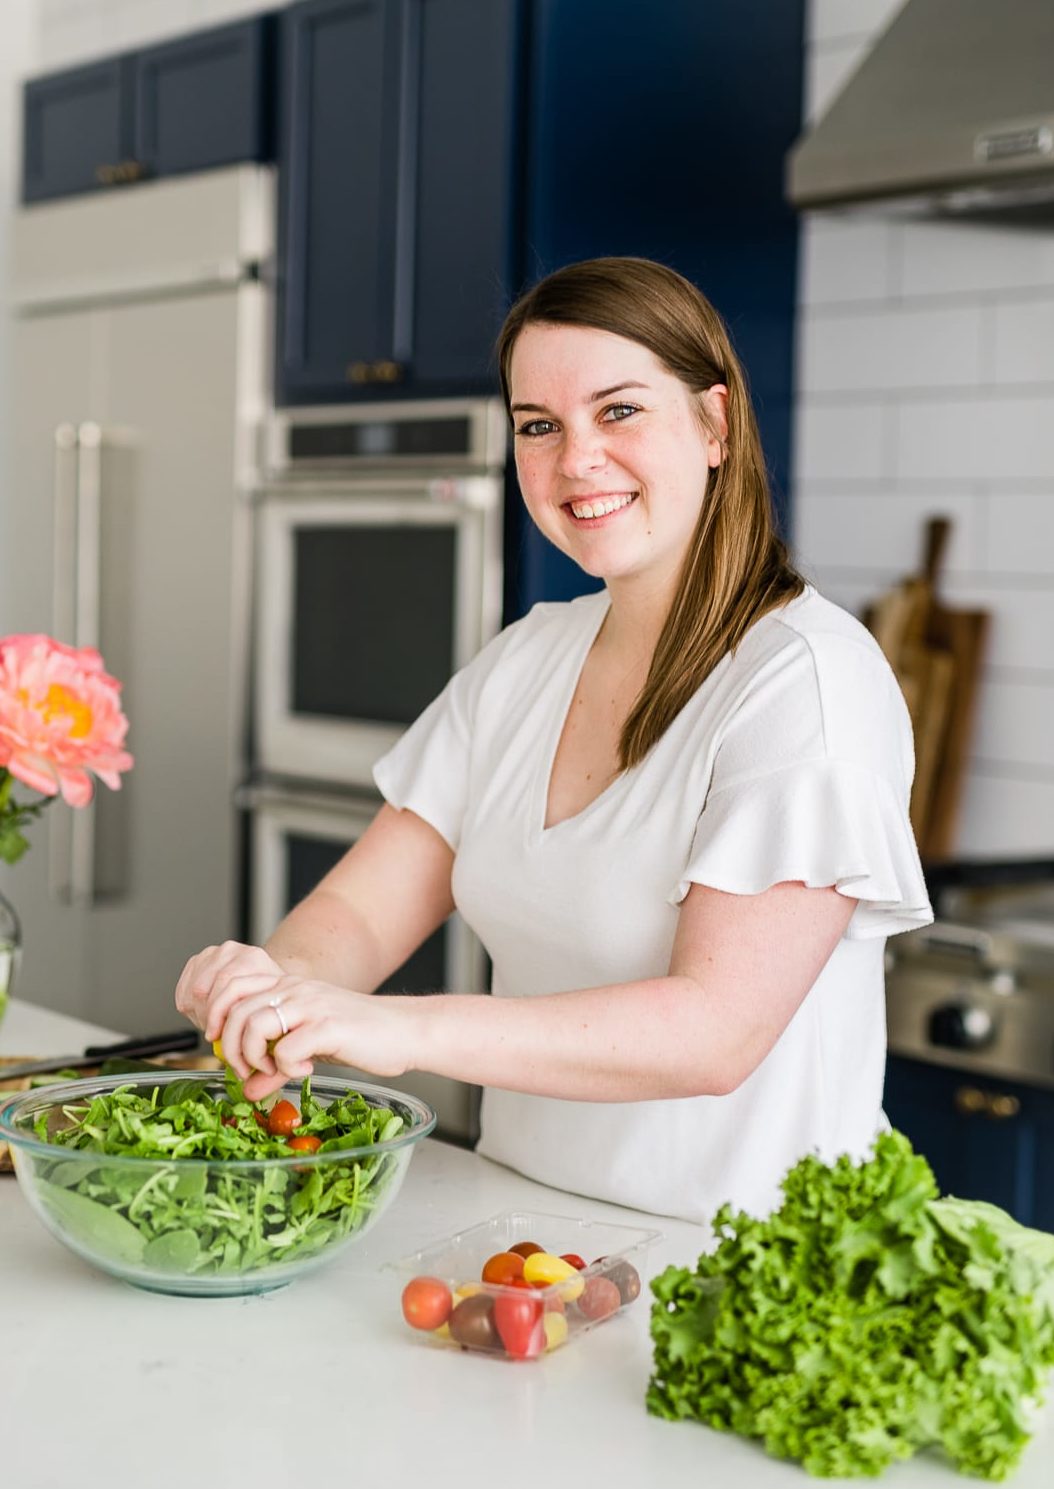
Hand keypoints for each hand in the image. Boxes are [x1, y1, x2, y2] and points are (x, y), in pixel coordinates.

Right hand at [174, 940, 285, 1040]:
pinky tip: (202, 1012)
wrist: (263, 979)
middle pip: (203, 988)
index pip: (225, 983)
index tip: (217, 1033)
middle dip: (206, 1016)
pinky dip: (189, 1005)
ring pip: (192, 990)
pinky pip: (183, 989)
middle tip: (214, 1030)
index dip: (217, 1014)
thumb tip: (232, 1035)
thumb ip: (251, 1014)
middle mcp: (231, 951)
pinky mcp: (196, 961)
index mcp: (252, 957)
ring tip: (212, 1022)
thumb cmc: (265, 994)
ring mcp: (212, 954)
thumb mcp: (268, 1005)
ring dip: (197, 1012)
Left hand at [211, 976, 418, 1101]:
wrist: (404, 1031)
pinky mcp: (328, 1026)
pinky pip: (286, 1049)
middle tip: (245, 1071)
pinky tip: (305, 1069)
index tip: (219, 1044)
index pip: (233, 986)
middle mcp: (296, 989)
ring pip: (254, 1026)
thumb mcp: (310, 1045)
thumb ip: (277, 1063)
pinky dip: (286, 1067)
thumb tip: (249, 1090)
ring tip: (271, 1071)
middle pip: (236, 1011)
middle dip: (230, 1048)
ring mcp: (311, 1006)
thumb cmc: (359, 1035)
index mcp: (288, 986)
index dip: (216, 1015)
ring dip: (253, 1057)